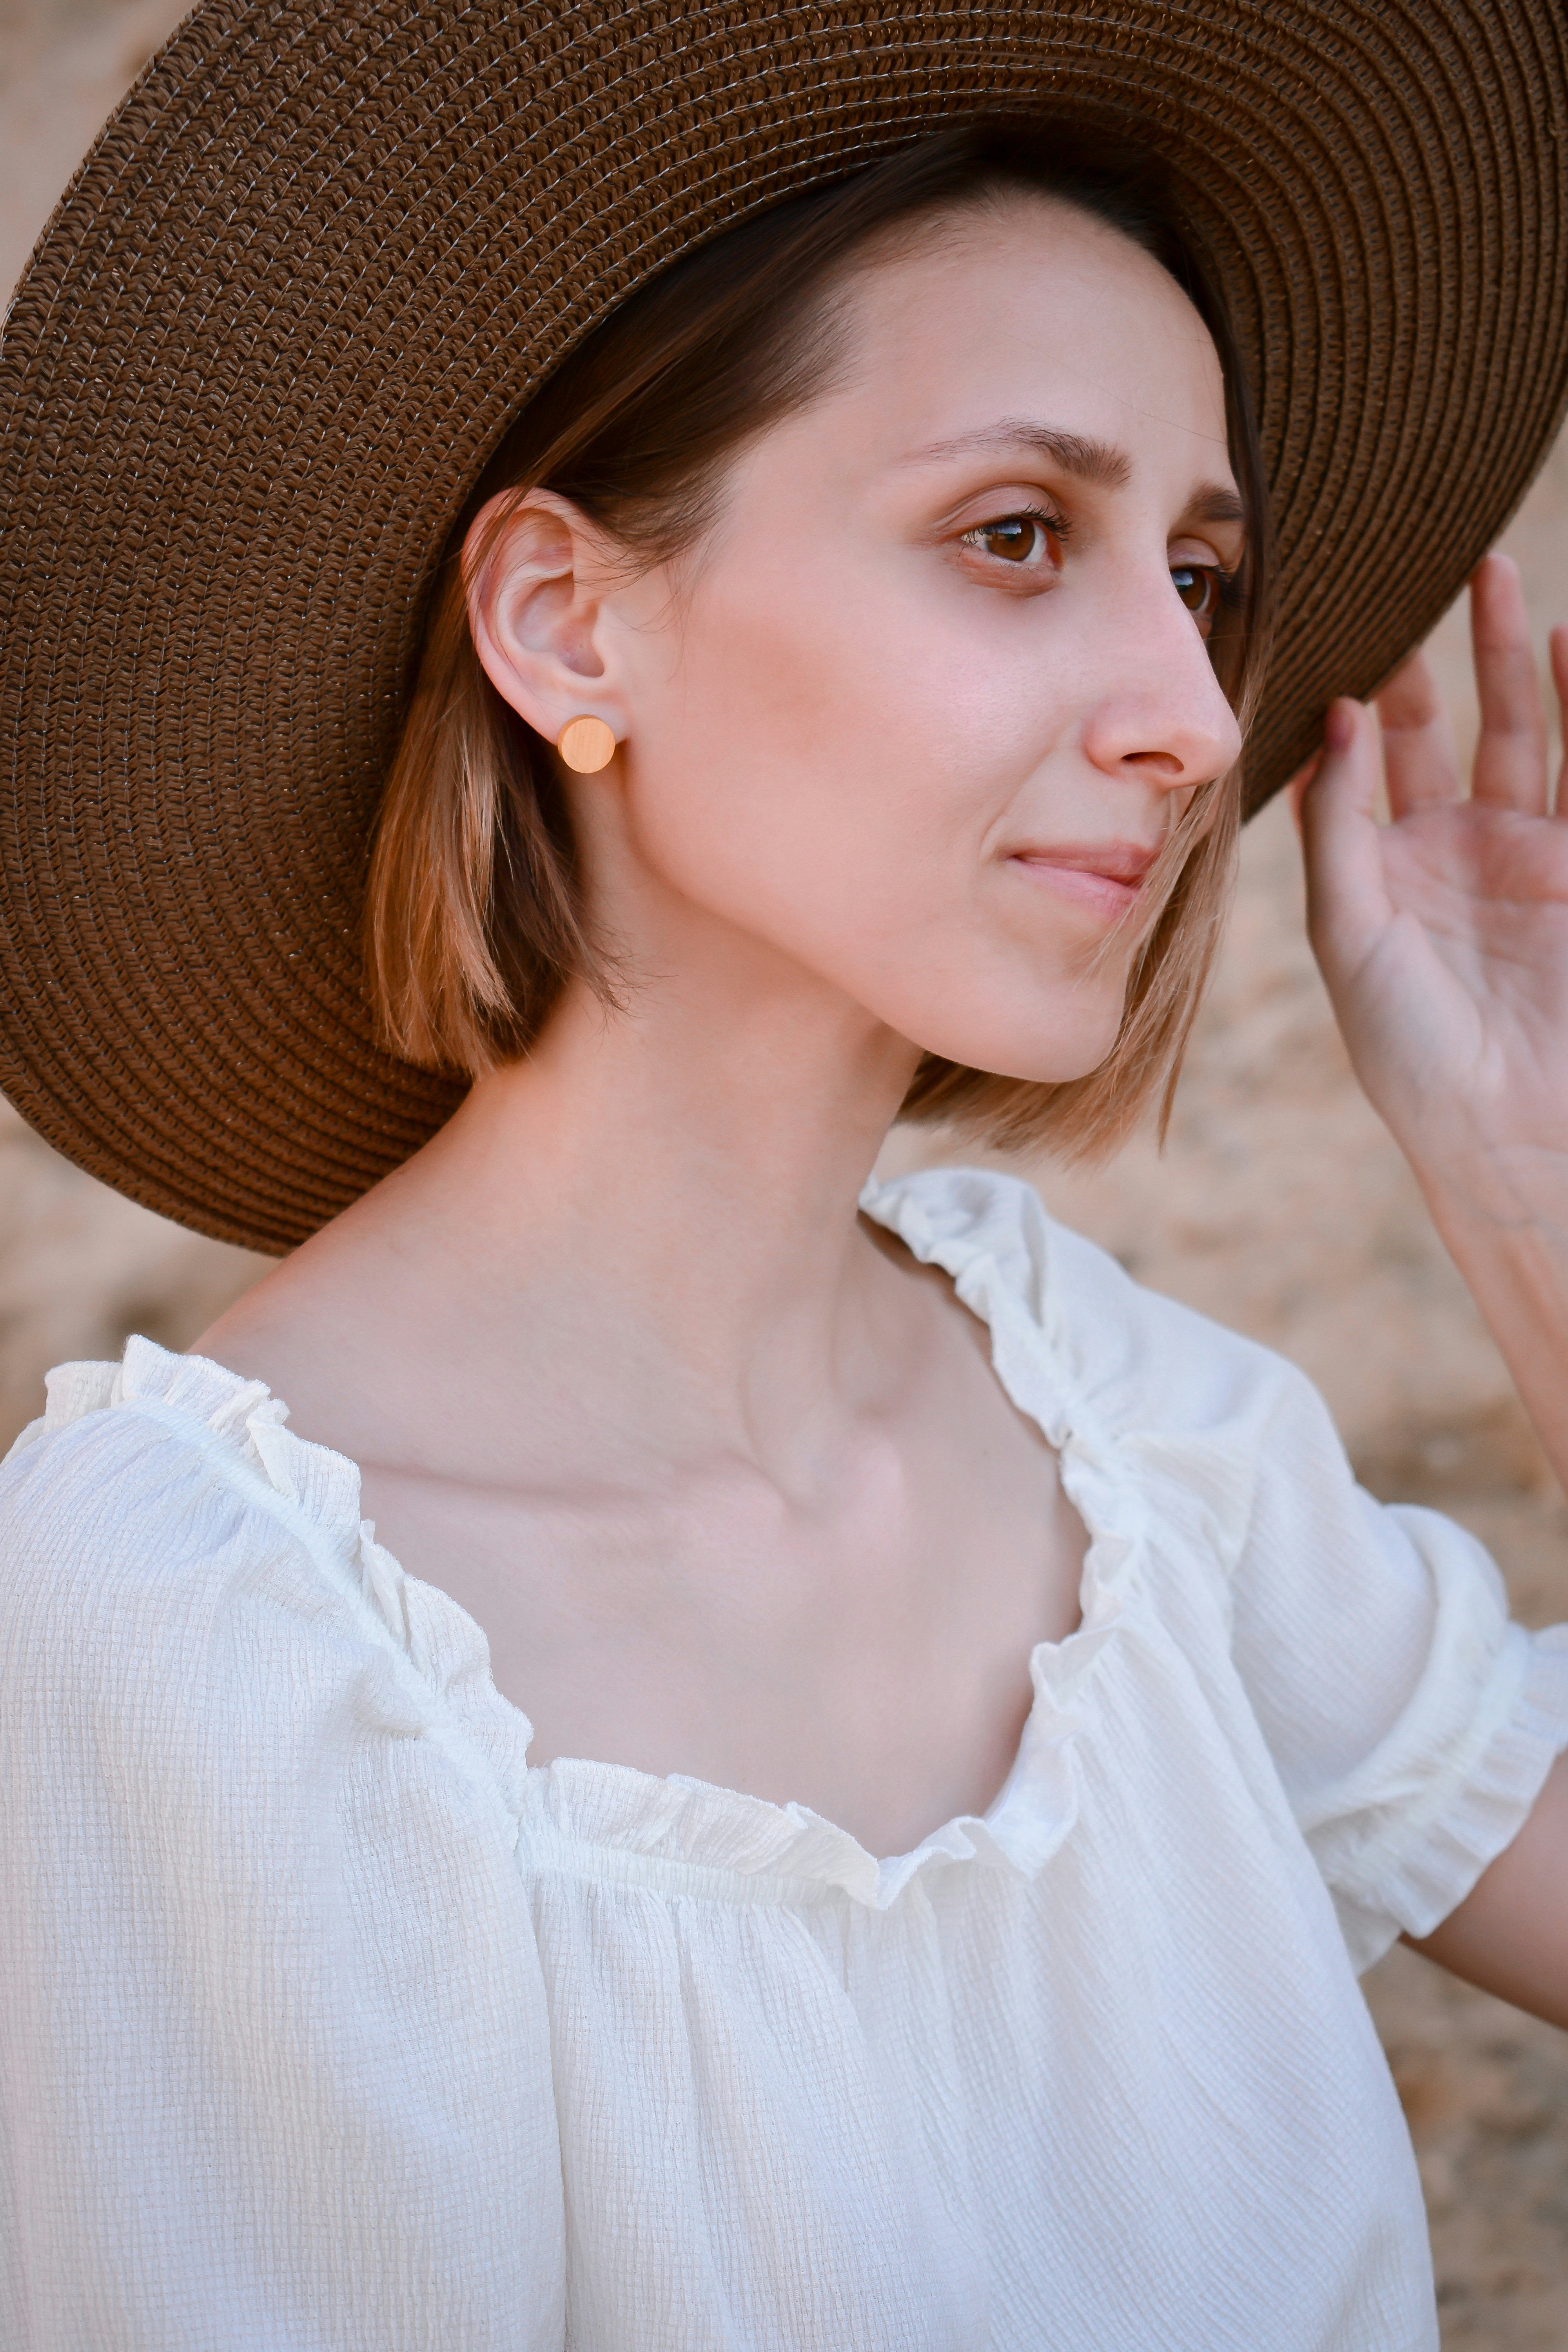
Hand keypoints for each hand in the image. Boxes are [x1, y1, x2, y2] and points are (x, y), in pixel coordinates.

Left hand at [1298, 552, 1567, 1223]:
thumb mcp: (1348, 930)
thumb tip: (1336, 717)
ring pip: (1519, 729)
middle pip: (1445, 727)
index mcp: (1385, 870)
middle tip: (1422, 571)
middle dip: (1440, 653)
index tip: (1337, 622)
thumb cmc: (1410, 1047)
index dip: (1359, 694)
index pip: (1367, 760)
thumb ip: (1339, 823)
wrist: (1508, 1124)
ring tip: (1491, 574)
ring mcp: (1526, 853)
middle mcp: (1454, 852)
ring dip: (1510, 655)